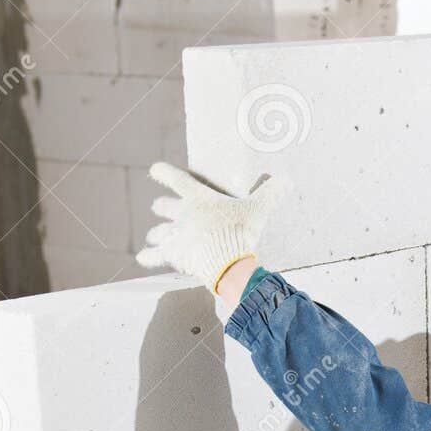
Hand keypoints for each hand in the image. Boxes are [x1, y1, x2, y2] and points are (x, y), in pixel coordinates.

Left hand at [136, 163, 288, 291]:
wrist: (227, 261)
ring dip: (156, 233)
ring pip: (158, 232)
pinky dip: (148, 257)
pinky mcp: (173, 255)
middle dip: (161, 207)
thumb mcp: (258, 209)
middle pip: (164, 207)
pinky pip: (155, 256)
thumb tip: (288, 180)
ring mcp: (176, 235)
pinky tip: (141, 258)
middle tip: (158, 207)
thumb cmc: (240, 231)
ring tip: (153, 235)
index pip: (176, 179)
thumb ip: (271, 193)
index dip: (164, 173)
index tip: (154, 169)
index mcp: (199, 199)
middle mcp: (182, 215)